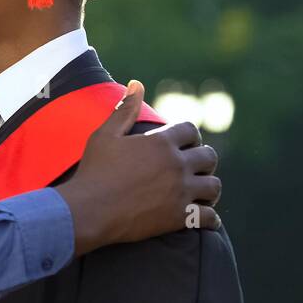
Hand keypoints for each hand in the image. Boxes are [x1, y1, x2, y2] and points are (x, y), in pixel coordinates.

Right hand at [56, 80, 220, 255]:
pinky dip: (210, 218)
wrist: (88, 210)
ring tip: (201, 192)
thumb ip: (124, 110)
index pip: (191, 130)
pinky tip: (205, 218)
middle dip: (203, 160)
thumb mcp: (105, 136)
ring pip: (213, 186)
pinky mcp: (180, 217)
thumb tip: (137, 84)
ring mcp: (181, 192)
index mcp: (161, 142)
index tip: (184, 144)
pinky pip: (209, 217)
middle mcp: (176, 165)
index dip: (189, 136)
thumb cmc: (94, 171)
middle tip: (194, 168)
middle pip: (209, 157)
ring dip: (209, 188)